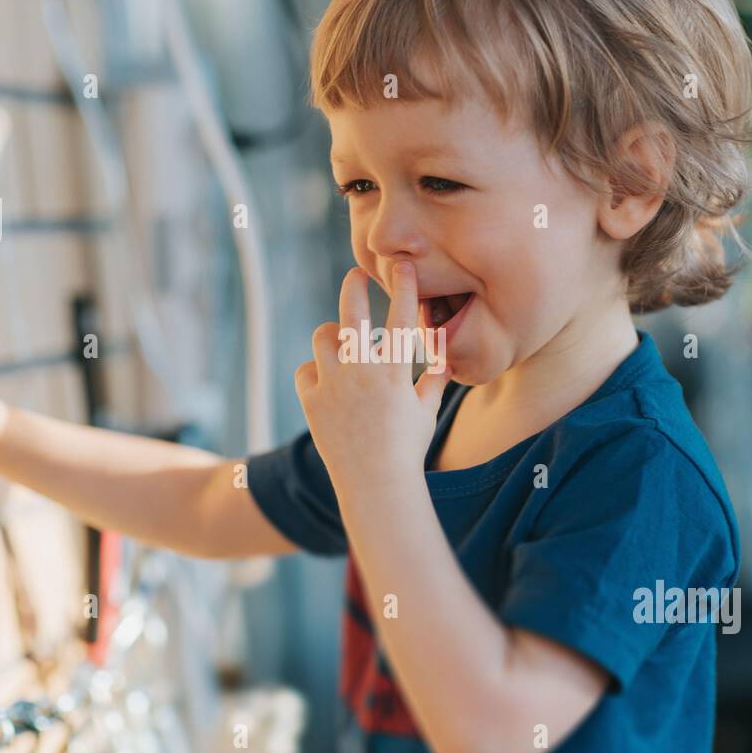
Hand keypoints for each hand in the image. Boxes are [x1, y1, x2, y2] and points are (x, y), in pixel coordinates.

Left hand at [295, 263, 451, 491]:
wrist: (375, 485)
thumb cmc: (407, 450)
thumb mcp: (425, 413)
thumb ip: (433, 381)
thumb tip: (445, 361)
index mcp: (393, 372)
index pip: (400, 317)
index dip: (403, 287)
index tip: (402, 266)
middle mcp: (361, 372)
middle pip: (351, 313)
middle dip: (353, 287)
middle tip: (356, 276)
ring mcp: (333, 386)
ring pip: (322, 338)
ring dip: (331, 336)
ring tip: (339, 344)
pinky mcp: (312, 402)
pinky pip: (306, 371)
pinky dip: (314, 373)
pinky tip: (325, 383)